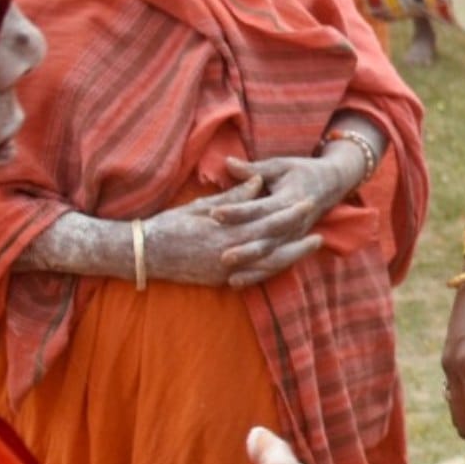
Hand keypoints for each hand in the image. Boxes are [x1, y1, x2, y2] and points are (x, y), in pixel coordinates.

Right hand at [142, 176, 324, 288]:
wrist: (143, 254)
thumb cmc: (170, 225)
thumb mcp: (202, 206)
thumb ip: (234, 196)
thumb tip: (259, 182)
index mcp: (227, 232)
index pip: (267, 221)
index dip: (290, 213)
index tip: (307, 203)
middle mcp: (230, 255)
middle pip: (274, 249)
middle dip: (298, 243)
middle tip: (320, 236)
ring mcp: (225, 272)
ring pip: (267, 267)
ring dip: (290, 259)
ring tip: (307, 251)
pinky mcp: (219, 282)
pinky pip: (252, 279)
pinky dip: (269, 273)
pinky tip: (282, 267)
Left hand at [207, 154, 359, 285]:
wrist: (332, 184)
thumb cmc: (301, 172)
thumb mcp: (279, 166)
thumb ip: (253, 169)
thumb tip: (227, 162)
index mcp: (289, 199)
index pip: (260, 208)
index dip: (237, 211)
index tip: (214, 213)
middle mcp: (294, 222)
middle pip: (267, 238)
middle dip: (245, 249)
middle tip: (222, 256)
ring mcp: (294, 236)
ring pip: (272, 256)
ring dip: (251, 267)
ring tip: (229, 275)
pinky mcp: (292, 245)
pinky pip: (274, 264)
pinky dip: (257, 275)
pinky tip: (236, 282)